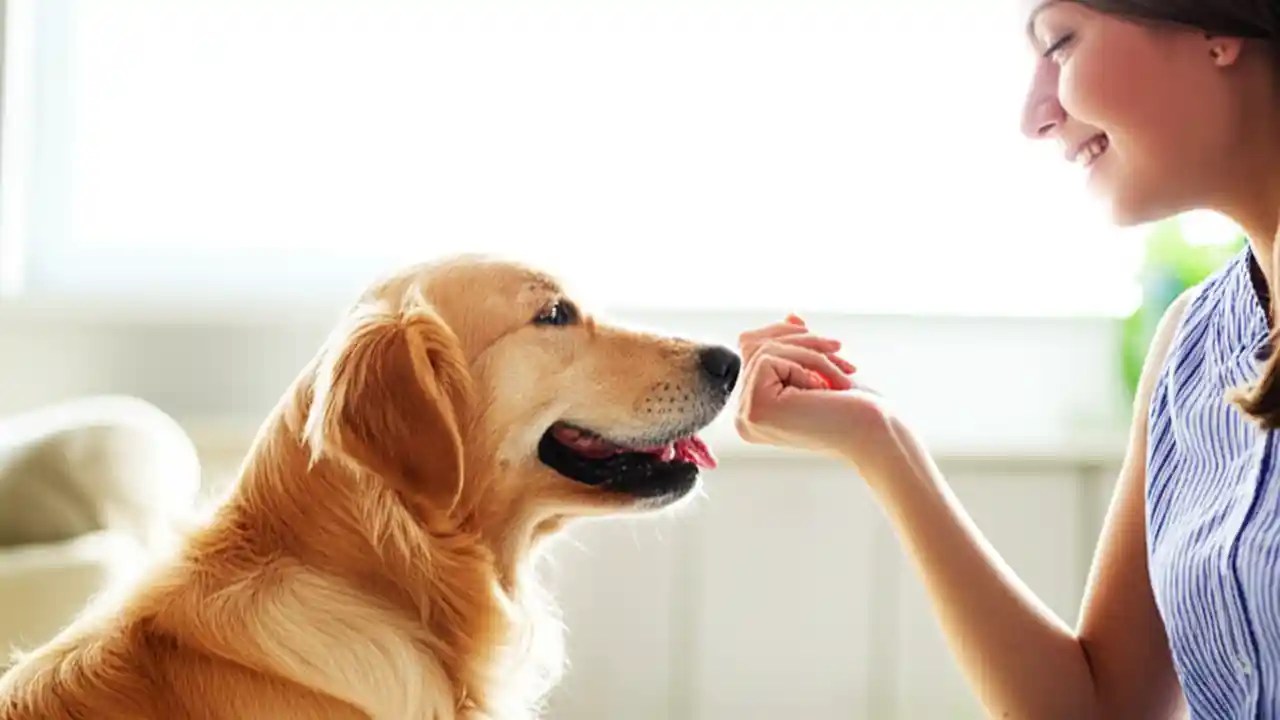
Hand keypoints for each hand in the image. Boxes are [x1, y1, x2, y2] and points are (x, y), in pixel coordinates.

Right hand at [735, 315, 900, 472]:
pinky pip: (768, 359)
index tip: (824, 343)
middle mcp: (745, 415)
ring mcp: (747, 415)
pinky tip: (822, 389)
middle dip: (802, 339)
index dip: (785, 334)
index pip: (750, 351)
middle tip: (838, 351)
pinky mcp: (756, 409)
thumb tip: (791, 316)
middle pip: (753, 346)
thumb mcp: (821, 367)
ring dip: (811, 352)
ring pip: (763, 350)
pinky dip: (804, 364)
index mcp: (757, 408)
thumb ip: (798, 345)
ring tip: (840, 371)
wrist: (875, 432)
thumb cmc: (856, 408)